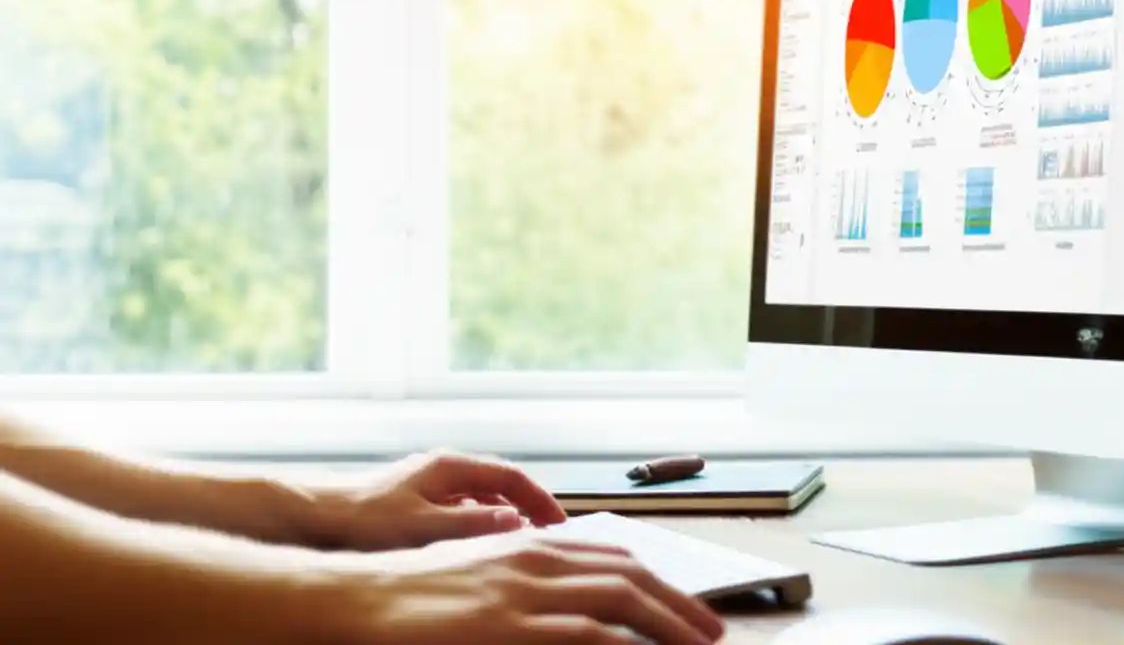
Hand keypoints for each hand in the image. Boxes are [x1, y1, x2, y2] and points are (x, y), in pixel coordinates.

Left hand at [312, 451, 566, 549]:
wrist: (317, 518)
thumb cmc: (366, 520)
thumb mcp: (424, 526)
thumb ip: (471, 523)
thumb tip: (516, 521)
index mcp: (450, 467)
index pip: (512, 476)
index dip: (541, 499)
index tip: (561, 523)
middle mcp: (444, 469)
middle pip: (501, 484)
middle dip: (529, 507)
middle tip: (550, 535)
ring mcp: (431, 483)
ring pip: (483, 497)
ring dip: (506, 516)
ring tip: (523, 542)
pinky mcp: (419, 500)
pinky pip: (464, 508)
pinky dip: (483, 522)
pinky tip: (482, 545)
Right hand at [328, 536, 724, 644]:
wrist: (357, 599)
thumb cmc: (411, 590)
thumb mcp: (477, 571)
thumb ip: (522, 576)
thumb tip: (564, 594)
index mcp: (528, 543)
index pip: (613, 554)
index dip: (657, 579)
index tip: (684, 602)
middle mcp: (534, 558)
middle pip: (629, 574)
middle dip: (678, 602)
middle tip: (711, 630)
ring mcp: (522, 592)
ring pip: (618, 600)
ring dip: (668, 624)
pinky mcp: (506, 626)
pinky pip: (584, 635)